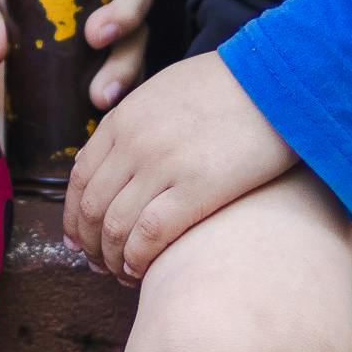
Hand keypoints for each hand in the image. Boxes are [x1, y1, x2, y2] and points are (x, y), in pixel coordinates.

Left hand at [64, 51, 295, 283]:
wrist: (278, 78)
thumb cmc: (230, 85)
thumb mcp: (166, 92)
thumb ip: (136, 122)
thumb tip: (117, 157)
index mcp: (123, 119)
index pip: (80, 178)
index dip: (74, 216)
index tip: (79, 239)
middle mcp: (134, 143)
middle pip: (93, 208)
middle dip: (90, 244)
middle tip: (97, 265)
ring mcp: (163, 165)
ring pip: (116, 227)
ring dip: (112, 258)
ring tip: (122, 273)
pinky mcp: (197, 187)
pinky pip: (150, 234)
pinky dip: (138, 258)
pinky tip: (141, 270)